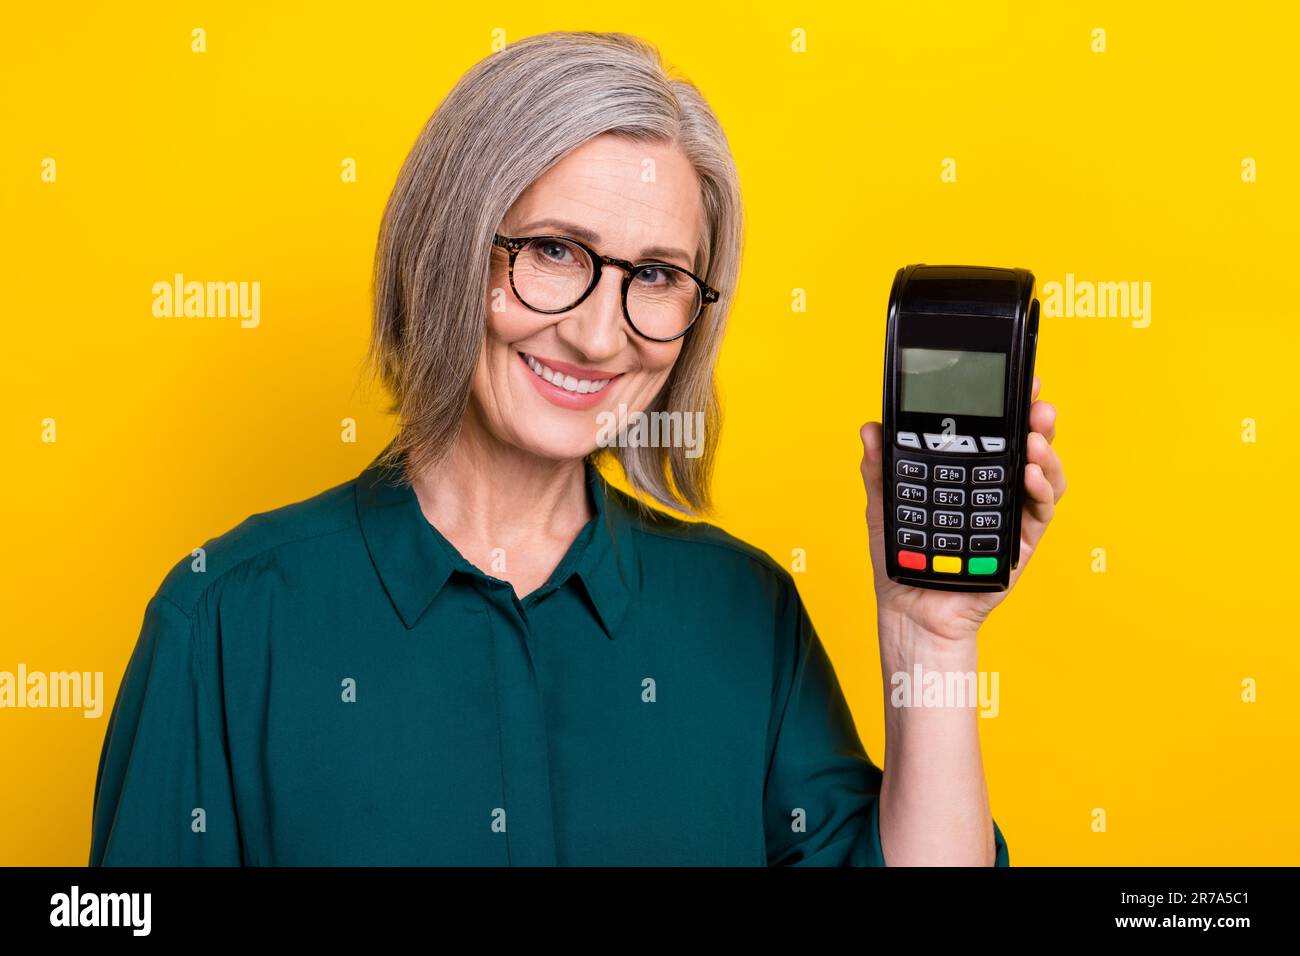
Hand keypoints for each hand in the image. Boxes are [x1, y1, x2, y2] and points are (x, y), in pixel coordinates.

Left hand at [859, 376, 1065, 644]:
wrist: (911, 610)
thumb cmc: (903, 557)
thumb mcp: (885, 505)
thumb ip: (881, 468)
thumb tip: (871, 428)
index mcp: (968, 473)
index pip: (993, 432)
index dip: (1008, 406)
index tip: (1017, 380)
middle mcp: (996, 488)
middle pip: (1026, 445)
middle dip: (1036, 419)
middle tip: (1036, 401)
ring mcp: (1011, 513)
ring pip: (1043, 474)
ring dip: (1045, 452)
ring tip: (1034, 437)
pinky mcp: (1021, 542)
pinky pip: (1039, 512)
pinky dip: (1040, 490)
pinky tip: (1031, 476)